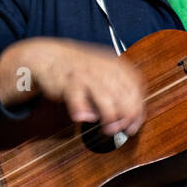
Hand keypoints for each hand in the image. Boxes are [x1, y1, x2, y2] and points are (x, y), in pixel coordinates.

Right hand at [0, 38, 145, 136]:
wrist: (49, 57)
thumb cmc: (79, 70)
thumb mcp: (103, 74)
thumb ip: (118, 92)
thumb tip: (131, 118)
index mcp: (115, 65)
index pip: (136, 88)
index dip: (138, 109)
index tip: (134, 125)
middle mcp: (103, 68)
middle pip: (124, 95)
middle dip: (126, 117)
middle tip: (121, 130)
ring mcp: (86, 74)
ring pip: (105, 98)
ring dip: (109, 117)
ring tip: (107, 129)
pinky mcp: (68, 81)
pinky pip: (77, 97)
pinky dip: (81, 110)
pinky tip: (83, 118)